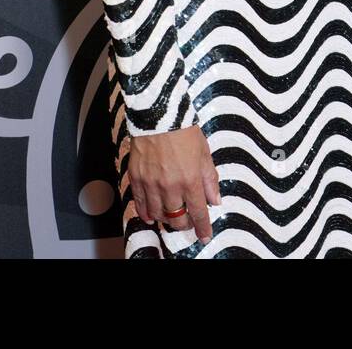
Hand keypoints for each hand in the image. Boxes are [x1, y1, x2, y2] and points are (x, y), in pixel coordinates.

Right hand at [129, 124, 220, 244]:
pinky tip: (150, 216)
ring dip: (166, 220)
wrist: (159, 117)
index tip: (205, 235)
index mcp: (190, 180)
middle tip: (188, 222)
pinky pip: (140, 204)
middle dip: (185, 224)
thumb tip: (215, 200)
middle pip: (177, 218)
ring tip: (171, 217)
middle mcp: (170, 186)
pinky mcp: (137, 179)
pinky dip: (145, 213)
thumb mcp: (204, 153)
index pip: (198, 212)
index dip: (202, 227)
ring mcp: (151, 184)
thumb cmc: (183, 131)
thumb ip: (210, 179)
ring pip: (158, 215)